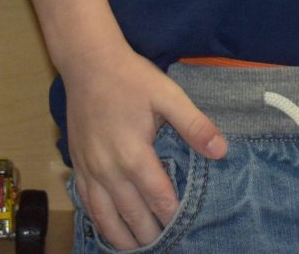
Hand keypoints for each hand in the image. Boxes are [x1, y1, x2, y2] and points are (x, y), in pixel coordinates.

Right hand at [62, 43, 227, 249]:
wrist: (88, 64)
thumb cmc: (131, 78)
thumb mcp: (168, 95)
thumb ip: (195, 125)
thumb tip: (221, 150)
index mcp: (134, 155)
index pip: (158, 197)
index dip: (172, 215)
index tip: (186, 228)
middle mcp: (109, 169)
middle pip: (132, 213)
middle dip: (149, 233)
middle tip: (166, 245)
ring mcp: (90, 169)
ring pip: (104, 215)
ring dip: (121, 236)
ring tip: (137, 249)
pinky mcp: (77, 164)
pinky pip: (85, 202)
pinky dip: (98, 220)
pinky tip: (107, 228)